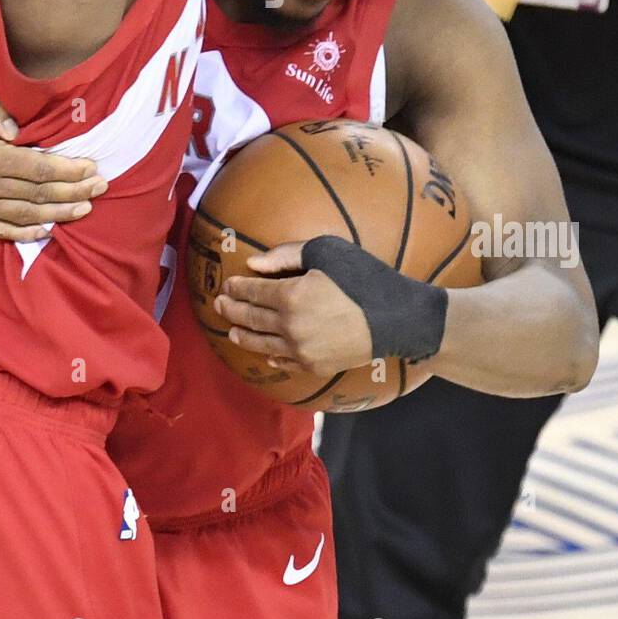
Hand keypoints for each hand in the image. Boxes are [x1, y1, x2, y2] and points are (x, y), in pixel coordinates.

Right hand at [0, 72, 105, 241]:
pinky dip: (25, 233)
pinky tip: (47, 231)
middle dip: (74, 192)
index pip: (39, 169)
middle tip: (101, 188)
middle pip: (38, 195)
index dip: (69, 171)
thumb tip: (21, 133)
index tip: (93, 167)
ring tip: (85, 209)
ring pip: (23, 216)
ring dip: (57, 214)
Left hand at [214, 244, 372, 376]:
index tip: (227, 284)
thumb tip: (254, 264)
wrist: (398, 318)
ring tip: (232, 331)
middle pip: (251, 319)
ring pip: (263, 345)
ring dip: (244, 336)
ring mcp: (302, 352)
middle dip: (232, 310)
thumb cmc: (363, 277)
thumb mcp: (326, 251)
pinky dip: (272, 358)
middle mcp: (290, 328)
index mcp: (290, 296)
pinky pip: (285, 363)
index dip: (237, 287)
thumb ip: (286, 255)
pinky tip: (267, 355)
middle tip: (219, 304)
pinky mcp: (315, 367)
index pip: (253, 292)